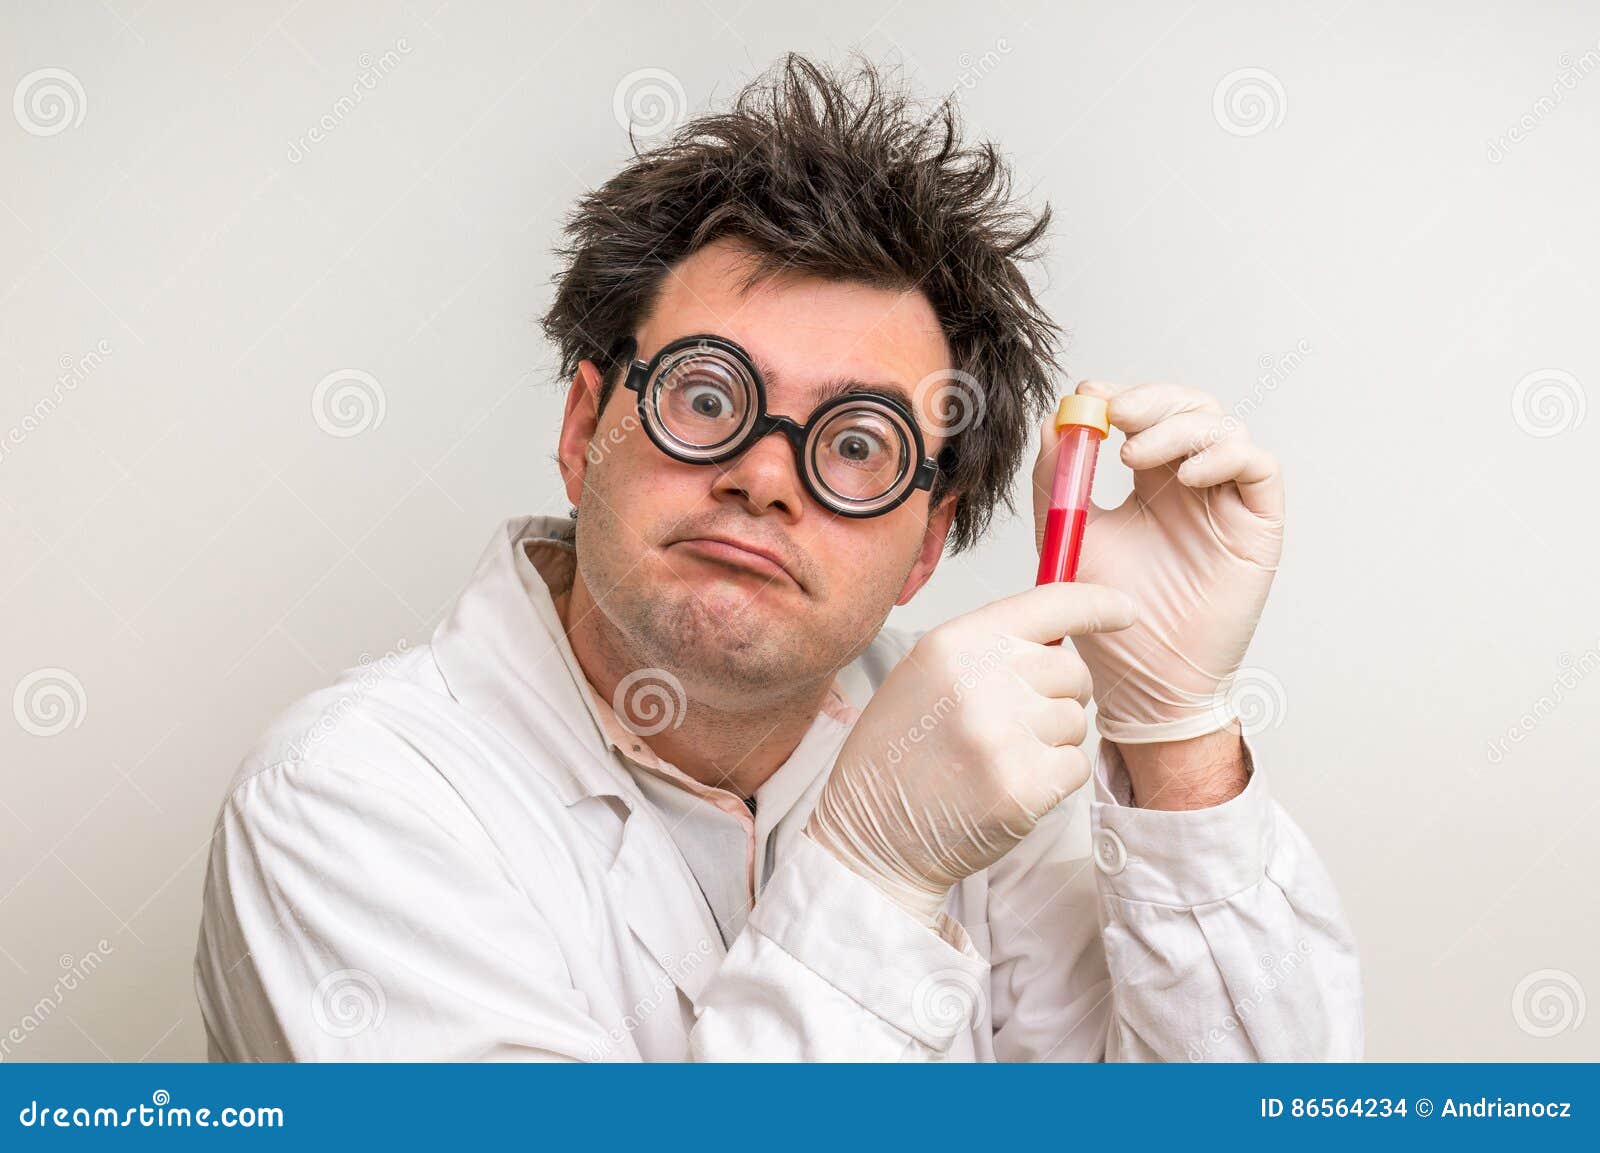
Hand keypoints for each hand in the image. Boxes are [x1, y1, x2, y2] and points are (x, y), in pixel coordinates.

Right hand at [804, 582, 1136, 925]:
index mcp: (955, 643)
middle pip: (1072, 671)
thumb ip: (987, 649)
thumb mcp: (924, 676)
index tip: (1124, 613)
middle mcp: (982, 679)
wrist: (871, 835)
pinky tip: (1007, 788)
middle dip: (1057, 696)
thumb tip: (1059, 638)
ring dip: (1050, 742)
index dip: (1097, 605)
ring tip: (996, 760)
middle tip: (1012, 724)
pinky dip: (1052, 780)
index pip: (1050, 604)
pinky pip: (1075, 766)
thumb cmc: (898, 755)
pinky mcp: (1025, 785)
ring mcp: (1005, 734)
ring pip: (1076, 722)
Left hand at [1032, 380, 1283, 746]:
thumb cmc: (1113, 622)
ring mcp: (1228, 502)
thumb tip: (1050, 423)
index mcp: (1150, 482)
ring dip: (1179, 427)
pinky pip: (1259, 466)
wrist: (1147, 683)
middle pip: (1188, 408)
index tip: (1089, 397)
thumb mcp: (1071, 540)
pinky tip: (1187, 476)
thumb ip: (1057, 484)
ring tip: (1134, 454)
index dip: (1123, 396)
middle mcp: (1193, 484)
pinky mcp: (1258, 524)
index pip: (1145, 415)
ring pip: (1222, 426)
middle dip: (1152, 399)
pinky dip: (1226, 454)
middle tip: (1115, 413)